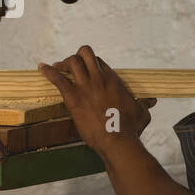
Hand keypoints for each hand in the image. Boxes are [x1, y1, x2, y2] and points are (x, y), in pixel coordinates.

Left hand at [38, 46, 157, 156]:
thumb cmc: (130, 128)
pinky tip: (41, 68)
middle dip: (77, 56)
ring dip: (63, 63)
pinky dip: (48, 71)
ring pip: (72, 61)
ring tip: (57, 67)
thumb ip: (145, 103)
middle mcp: (100, 79)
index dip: (92, 64)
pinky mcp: (74, 97)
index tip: (88, 71)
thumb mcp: (142, 112)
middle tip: (72, 66)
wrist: (118, 140)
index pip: (100, 62)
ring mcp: (86, 87)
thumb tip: (152, 100)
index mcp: (114, 81)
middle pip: (85, 54)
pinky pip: (58, 78)